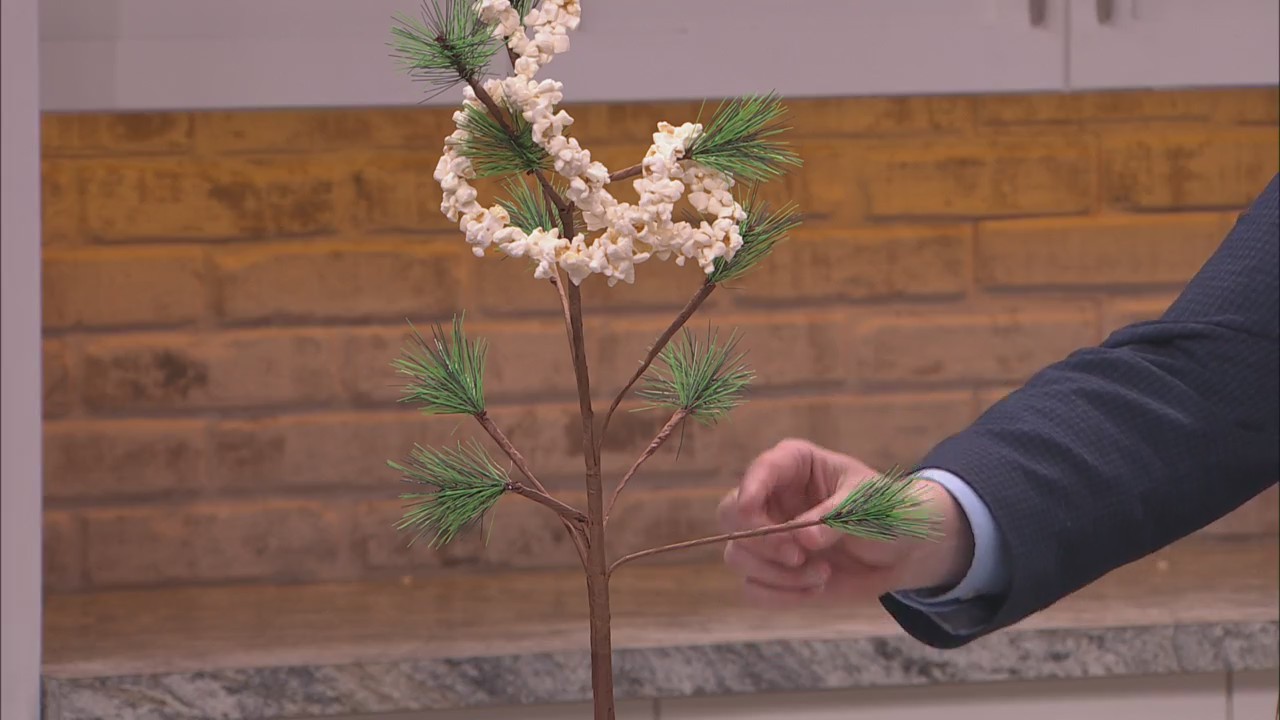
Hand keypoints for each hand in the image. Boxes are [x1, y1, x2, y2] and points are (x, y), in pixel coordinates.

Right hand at [717, 439, 973, 605]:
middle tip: (797, 556)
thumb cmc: (887, 513)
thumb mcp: (871, 507)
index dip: (750, 488)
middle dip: (761, 541)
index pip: (761, 469)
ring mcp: (768, 535)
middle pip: (731, 514)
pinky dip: (781, 595)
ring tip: (822, 574)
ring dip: (777, 574)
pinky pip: (752, 588)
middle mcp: (771, 497)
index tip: (750, 511)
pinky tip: (816, 588)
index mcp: (794, 465)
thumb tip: (805, 538)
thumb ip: (838, 518)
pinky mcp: (772, 570)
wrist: (902, 551)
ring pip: (738, 555)